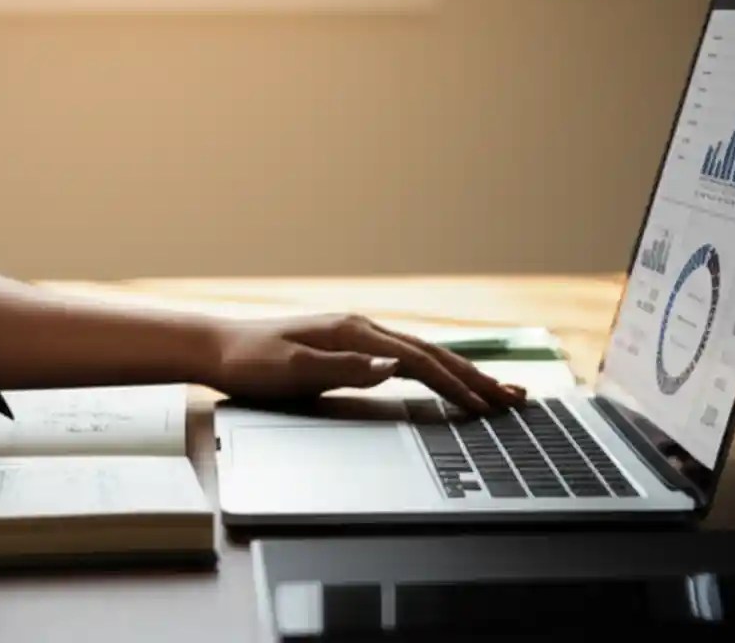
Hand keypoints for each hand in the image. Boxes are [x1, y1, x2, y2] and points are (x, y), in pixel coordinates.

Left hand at [206, 314, 525, 412]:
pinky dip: (434, 370)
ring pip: (422, 354)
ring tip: (497, 389)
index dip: (456, 384)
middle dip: (475, 377)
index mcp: (353, 333)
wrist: (218, 348)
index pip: (418, 361)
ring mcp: (357, 336)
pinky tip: (446, 377)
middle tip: (516, 399)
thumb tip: (392, 367)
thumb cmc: (250, 363)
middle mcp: (361, 329)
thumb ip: (343, 368)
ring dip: (461, 372)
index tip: (487, 405)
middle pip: (431, 353)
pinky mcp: (349, 346)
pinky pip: (404, 358)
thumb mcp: (292, 370)